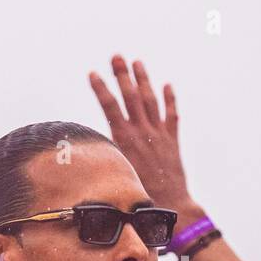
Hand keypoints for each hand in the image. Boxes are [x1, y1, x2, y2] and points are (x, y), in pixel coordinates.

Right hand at [89, 55, 199, 222]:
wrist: (171, 204)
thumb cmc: (139, 197)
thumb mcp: (117, 175)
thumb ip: (108, 158)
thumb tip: (88, 153)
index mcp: (125, 139)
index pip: (110, 106)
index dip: (101, 88)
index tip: (92, 73)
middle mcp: (142, 132)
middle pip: (131, 96)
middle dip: (122, 74)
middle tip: (116, 56)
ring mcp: (159, 134)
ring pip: (151, 100)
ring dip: (144, 80)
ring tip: (138, 62)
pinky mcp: (172, 141)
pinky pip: (171, 115)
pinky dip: (170, 99)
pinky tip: (167, 85)